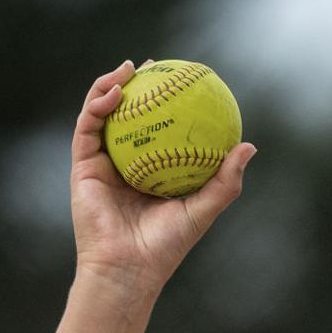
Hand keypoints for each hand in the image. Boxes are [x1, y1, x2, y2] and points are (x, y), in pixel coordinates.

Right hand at [70, 60, 256, 297]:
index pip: (159, 132)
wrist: (128, 268)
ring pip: (104, 114)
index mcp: (151, 174)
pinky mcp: (82, 166)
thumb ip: (225, 182)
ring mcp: (101, 164)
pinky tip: (117, 90)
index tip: (182, 82)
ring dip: (113, 85)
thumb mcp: (203, 210)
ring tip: (131, 68)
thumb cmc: (166, 246)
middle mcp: (125, 166)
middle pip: (129, 117)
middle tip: (153, 64)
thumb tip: (249, 146)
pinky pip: (88, 126)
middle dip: (137, 85)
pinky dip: (99, 104)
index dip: (167, 104)